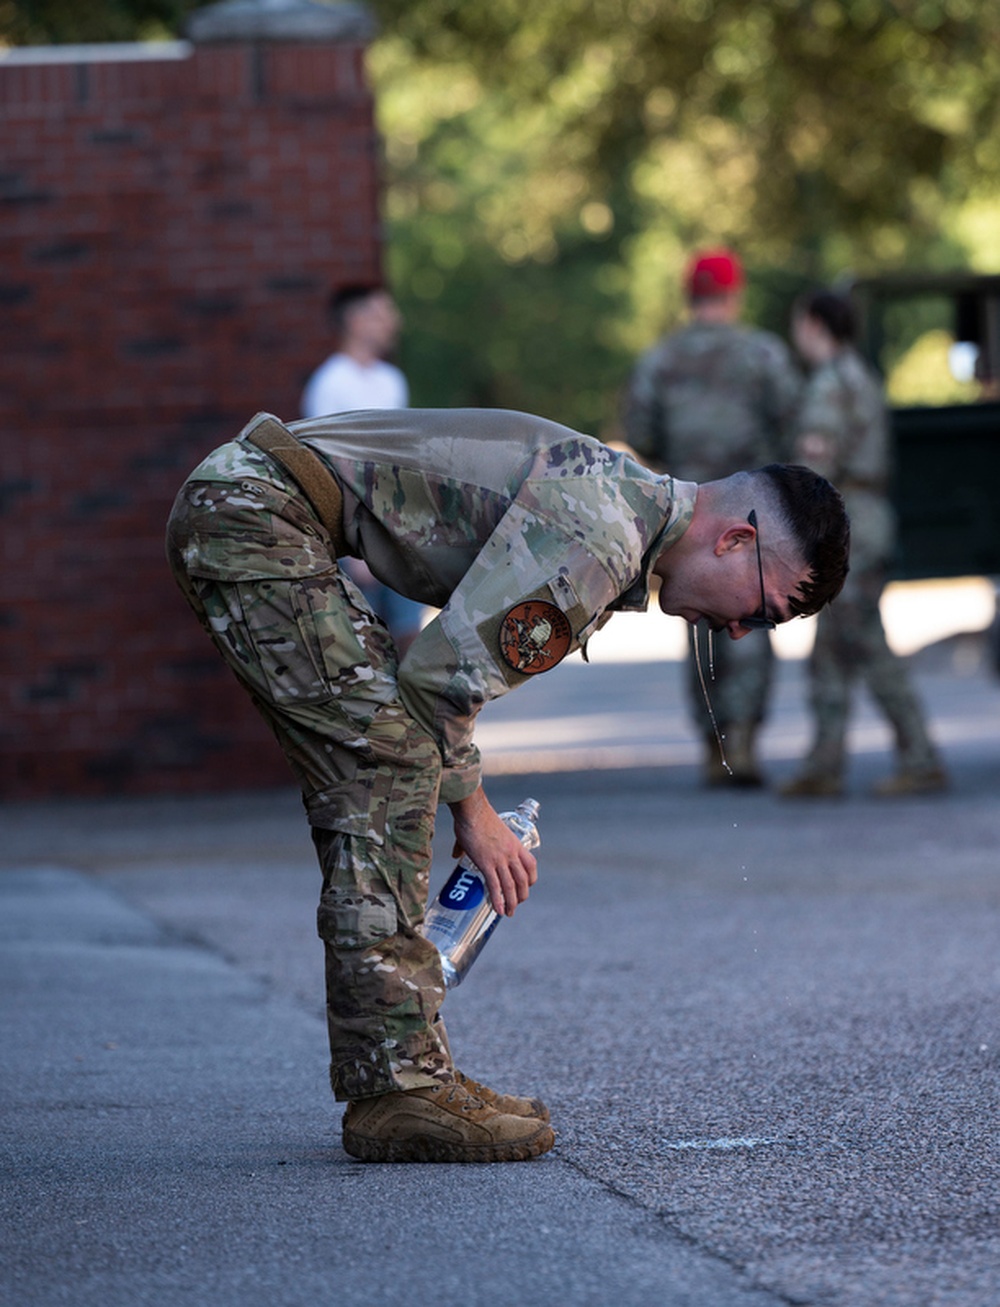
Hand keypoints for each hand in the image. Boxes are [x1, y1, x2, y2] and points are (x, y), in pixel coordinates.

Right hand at [448, 786, 537, 916]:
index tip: (525, 887)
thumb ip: (472, 844)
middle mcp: (511, 854)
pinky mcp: (486, 863)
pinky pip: (495, 886)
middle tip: (515, 905)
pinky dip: (497, 900)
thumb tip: (455, 854)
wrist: (473, 810)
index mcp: (515, 844)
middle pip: (523, 880)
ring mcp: (500, 859)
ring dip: (511, 903)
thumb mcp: (484, 832)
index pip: (531, 866)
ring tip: (508, 913)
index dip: (530, 879)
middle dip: (521, 896)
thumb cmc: (476, 817)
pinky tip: (497, 910)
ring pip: (511, 886)